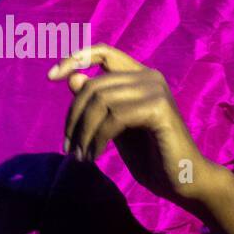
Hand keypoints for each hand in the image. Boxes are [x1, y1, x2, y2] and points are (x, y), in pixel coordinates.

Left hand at [47, 44, 214, 206]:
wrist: (182, 181)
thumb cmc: (149, 155)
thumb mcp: (113, 126)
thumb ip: (97, 103)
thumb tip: (72, 78)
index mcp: (140, 76)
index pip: (103, 52)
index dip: (75, 58)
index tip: (51, 77)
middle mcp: (150, 77)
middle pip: (94, 85)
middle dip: (74, 117)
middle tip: (69, 148)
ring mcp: (156, 90)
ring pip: (100, 100)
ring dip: (83, 132)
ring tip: (80, 156)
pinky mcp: (159, 109)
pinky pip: (114, 116)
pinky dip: (98, 138)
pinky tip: (95, 155)